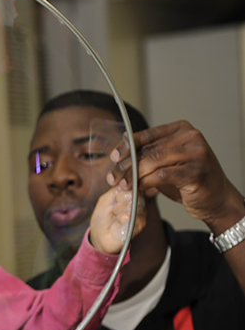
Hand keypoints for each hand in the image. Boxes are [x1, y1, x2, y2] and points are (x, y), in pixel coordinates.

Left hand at [89, 185, 146, 253]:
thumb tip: (125, 181)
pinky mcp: (141, 223)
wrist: (100, 236)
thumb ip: (116, 190)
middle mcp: (137, 202)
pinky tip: (118, 223)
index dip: (121, 190)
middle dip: (118, 202)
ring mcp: (140, 212)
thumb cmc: (102, 218)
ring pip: (134, 205)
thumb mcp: (105, 200)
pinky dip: (123, 220)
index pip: (132, 184)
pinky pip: (135, 216)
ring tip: (115, 217)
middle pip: (133, 194)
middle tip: (112, 210)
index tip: (114, 197)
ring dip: (119, 211)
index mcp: (128, 194)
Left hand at [106, 121, 242, 227]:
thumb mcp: (167, 163)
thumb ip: (149, 155)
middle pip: (148, 150)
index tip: (113, 157)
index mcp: (182, 129)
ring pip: (152, 162)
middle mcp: (191, 137)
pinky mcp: (195, 172)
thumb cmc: (189, 181)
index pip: (148, 135)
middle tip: (113, 177)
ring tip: (122, 185)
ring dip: (132, 176)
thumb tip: (120, 150)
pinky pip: (160, 176)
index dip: (127, 146)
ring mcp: (195, 154)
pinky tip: (137, 190)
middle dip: (126, 165)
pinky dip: (145, 183)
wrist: (216, 200)